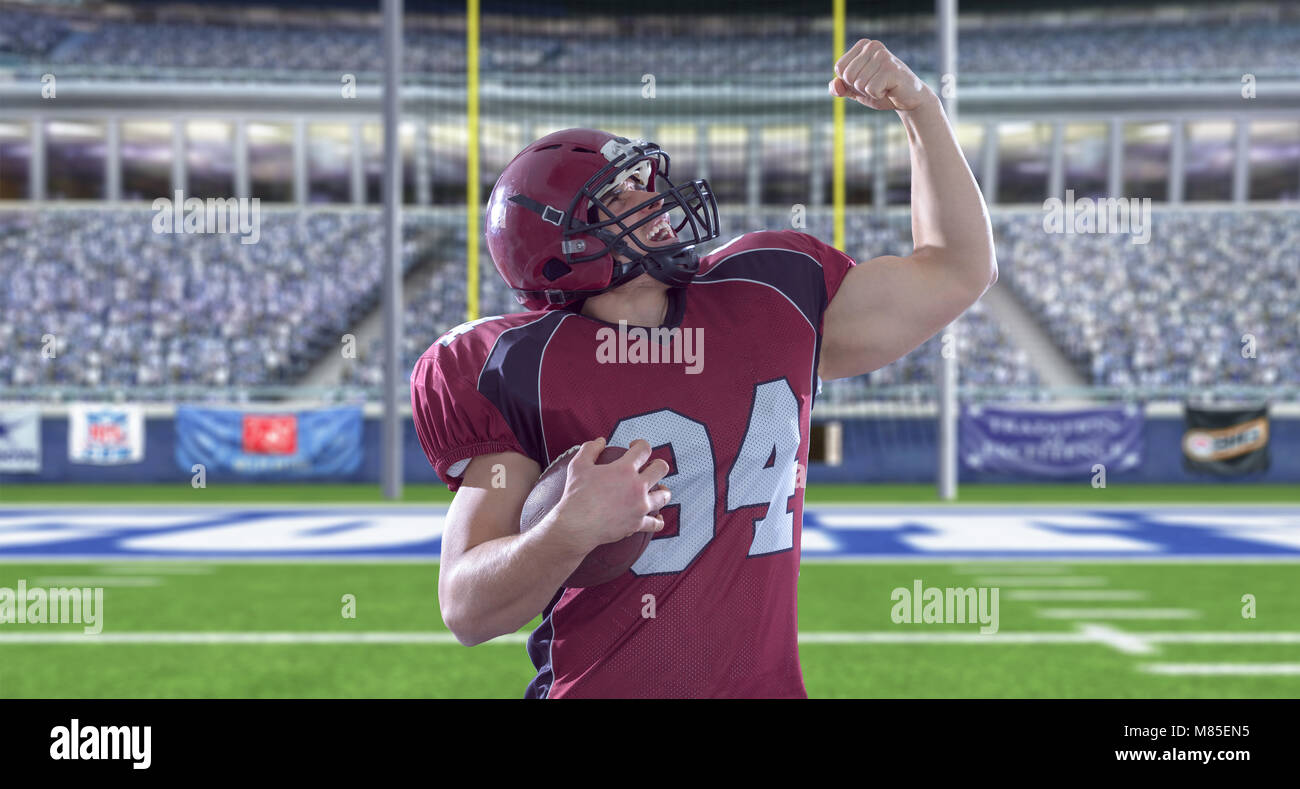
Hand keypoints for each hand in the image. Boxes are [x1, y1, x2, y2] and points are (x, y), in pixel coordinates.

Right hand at [545, 437, 670, 555]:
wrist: (576, 526)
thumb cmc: (576, 494)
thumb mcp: (578, 465)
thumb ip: (590, 449)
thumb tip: (601, 441)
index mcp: (624, 469)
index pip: (644, 449)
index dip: (640, 444)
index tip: (633, 447)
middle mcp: (637, 486)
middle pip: (661, 469)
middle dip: (656, 464)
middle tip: (648, 467)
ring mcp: (640, 506)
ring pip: (664, 495)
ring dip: (662, 490)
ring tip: (658, 489)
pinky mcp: (638, 524)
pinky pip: (656, 523)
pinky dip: (658, 520)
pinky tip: (657, 516)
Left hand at [828, 39, 933, 112]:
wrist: (908, 100)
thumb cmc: (881, 91)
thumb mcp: (855, 90)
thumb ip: (840, 87)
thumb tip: (834, 85)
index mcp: (863, 45)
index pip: (839, 68)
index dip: (849, 82)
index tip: (866, 80)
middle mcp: (873, 45)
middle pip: (847, 75)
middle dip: (859, 88)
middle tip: (876, 84)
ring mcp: (883, 56)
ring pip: (859, 83)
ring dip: (870, 92)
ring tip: (884, 86)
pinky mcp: (891, 69)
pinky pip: (871, 89)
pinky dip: (878, 95)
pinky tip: (889, 89)